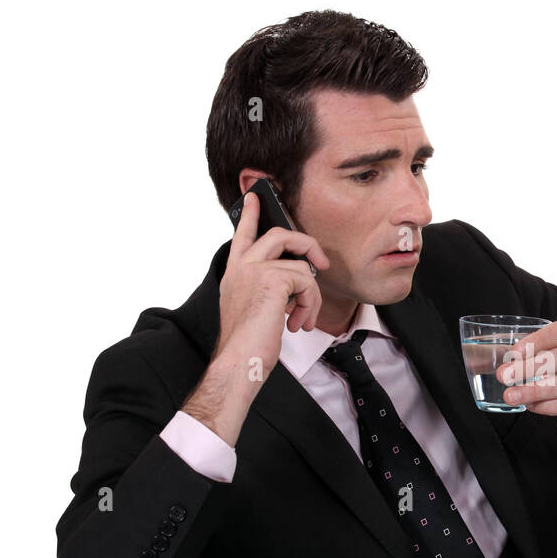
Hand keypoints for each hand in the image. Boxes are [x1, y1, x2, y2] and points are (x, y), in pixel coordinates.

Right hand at [181, 191, 330, 446]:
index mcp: (235, 273)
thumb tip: (297, 283)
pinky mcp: (271, 279)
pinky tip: (298, 324)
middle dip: (307, 245)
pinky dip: (310, 304)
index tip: (256, 196)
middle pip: (280, 234)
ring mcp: (254, 270)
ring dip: (311, 296)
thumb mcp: (255, 309)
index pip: (243, 235)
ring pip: (301, 265)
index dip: (251, 214)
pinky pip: (307, 281)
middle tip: (321, 264)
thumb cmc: (248, 344)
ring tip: (303, 319)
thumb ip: (269, 290)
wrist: (239, 361)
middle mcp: (241, 267)